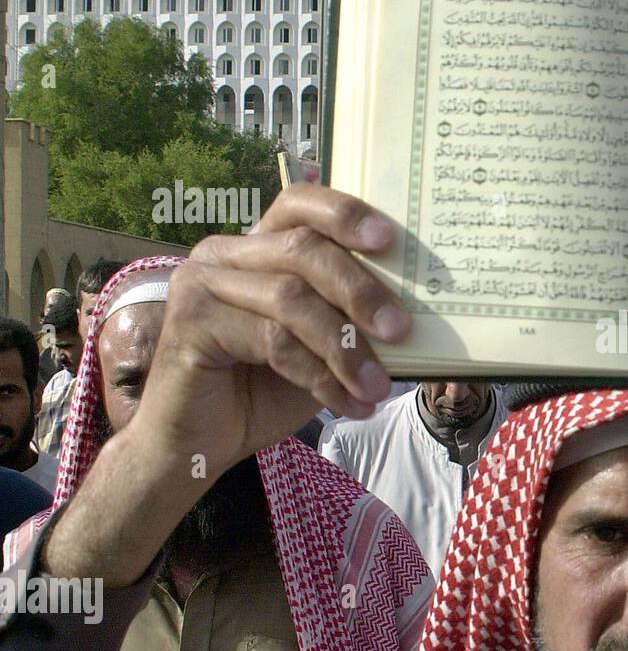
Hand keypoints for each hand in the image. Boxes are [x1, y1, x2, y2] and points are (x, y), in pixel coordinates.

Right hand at [130, 184, 411, 478]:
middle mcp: (222, 254)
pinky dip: (320, 376)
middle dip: (360, 290)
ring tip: (377, 386)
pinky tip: (348, 403)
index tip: (389, 240)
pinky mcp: (190, 322)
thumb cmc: (263, 391)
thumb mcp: (318, 347)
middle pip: (302, 250)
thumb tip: (415, 314)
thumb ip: (345, 317)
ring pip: (290, 298)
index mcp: (256, 247)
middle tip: (400, 330)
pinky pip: (271, 341)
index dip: (344, 214)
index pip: (299, 205)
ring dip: (344, 346)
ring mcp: (200, 283)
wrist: (199, 445)